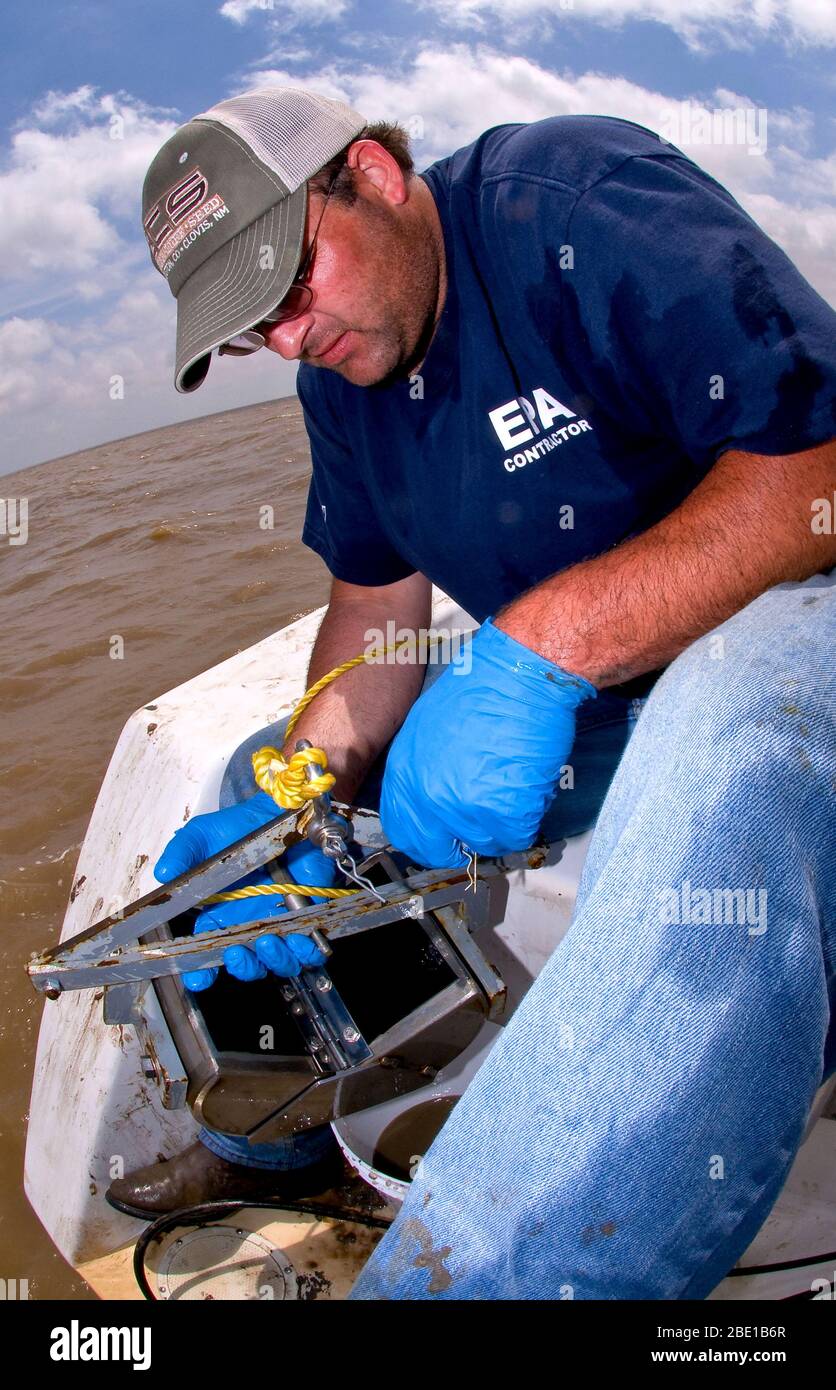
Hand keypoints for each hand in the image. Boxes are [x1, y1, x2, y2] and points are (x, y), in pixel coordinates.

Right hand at [154, 792, 335, 989]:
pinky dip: (308, 949)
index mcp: (220, 916)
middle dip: (243, 967)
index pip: (207, 953)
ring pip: (281, 962)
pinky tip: (299, 937)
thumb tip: (163, 875)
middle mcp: (250, 924)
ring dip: (274, 959)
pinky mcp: (311, 915)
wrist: (279, 812)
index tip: (198, 978)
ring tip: (267, 941)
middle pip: (247, 965)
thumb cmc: (238, 829)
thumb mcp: (201, 837)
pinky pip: (313, 946)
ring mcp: (281, 922)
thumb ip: (180, 854)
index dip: (201, 971)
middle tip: (237, 953)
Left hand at [380, 619, 595, 867]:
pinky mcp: (505, 810)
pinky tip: (528, 785)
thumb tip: (433, 801)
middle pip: (440, 849)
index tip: (445, 836)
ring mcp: (467, 807)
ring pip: (485, 843)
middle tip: (483, 823)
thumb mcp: (425, 728)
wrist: (518, 675)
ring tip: (512, 785)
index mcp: (405, 774)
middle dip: (462, 842)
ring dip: (501, 824)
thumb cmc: (478, 691)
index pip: (404, 831)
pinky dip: (528, 815)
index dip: (427, 838)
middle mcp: (429, 797)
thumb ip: (422, 770)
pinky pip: (518, 835)